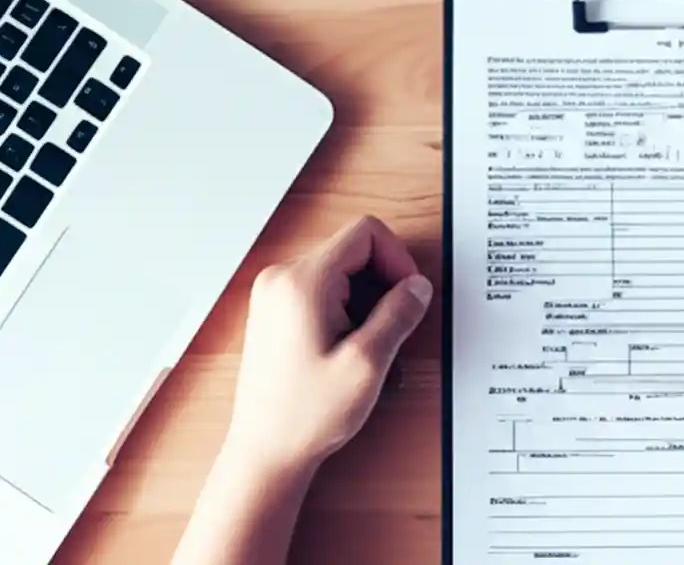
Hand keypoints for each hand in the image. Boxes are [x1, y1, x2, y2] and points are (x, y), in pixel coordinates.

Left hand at [223, 216, 433, 473]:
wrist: (265, 451)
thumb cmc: (306, 414)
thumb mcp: (368, 363)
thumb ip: (398, 315)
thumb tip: (418, 286)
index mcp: (302, 282)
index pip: (364, 233)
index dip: (398, 258)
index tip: (408, 295)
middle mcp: (281, 278)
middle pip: (352, 249)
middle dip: (383, 282)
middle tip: (390, 327)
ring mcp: (274, 294)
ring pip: (340, 270)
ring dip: (365, 298)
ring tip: (366, 343)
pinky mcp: (275, 311)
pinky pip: (322, 289)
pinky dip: (345, 308)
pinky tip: (347, 346)